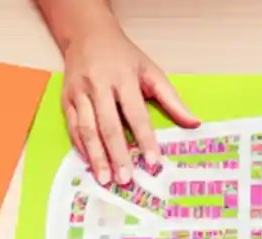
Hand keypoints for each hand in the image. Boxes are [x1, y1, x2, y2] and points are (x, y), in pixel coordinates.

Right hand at [62, 26, 197, 185]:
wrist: (88, 35)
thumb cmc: (124, 57)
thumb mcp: (151, 72)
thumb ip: (172, 99)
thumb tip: (194, 123)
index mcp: (123, 77)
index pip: (136, 113)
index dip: (145, 138)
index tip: (153, 161)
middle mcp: (98, 84)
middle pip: (108, 125)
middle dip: (117, 154)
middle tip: (126, 179)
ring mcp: (79, 93)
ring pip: (87, 129)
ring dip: (97, 157)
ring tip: (106, 179)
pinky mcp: (66, 100)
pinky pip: (73, 128)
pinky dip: (82, 148)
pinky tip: (91, 164)